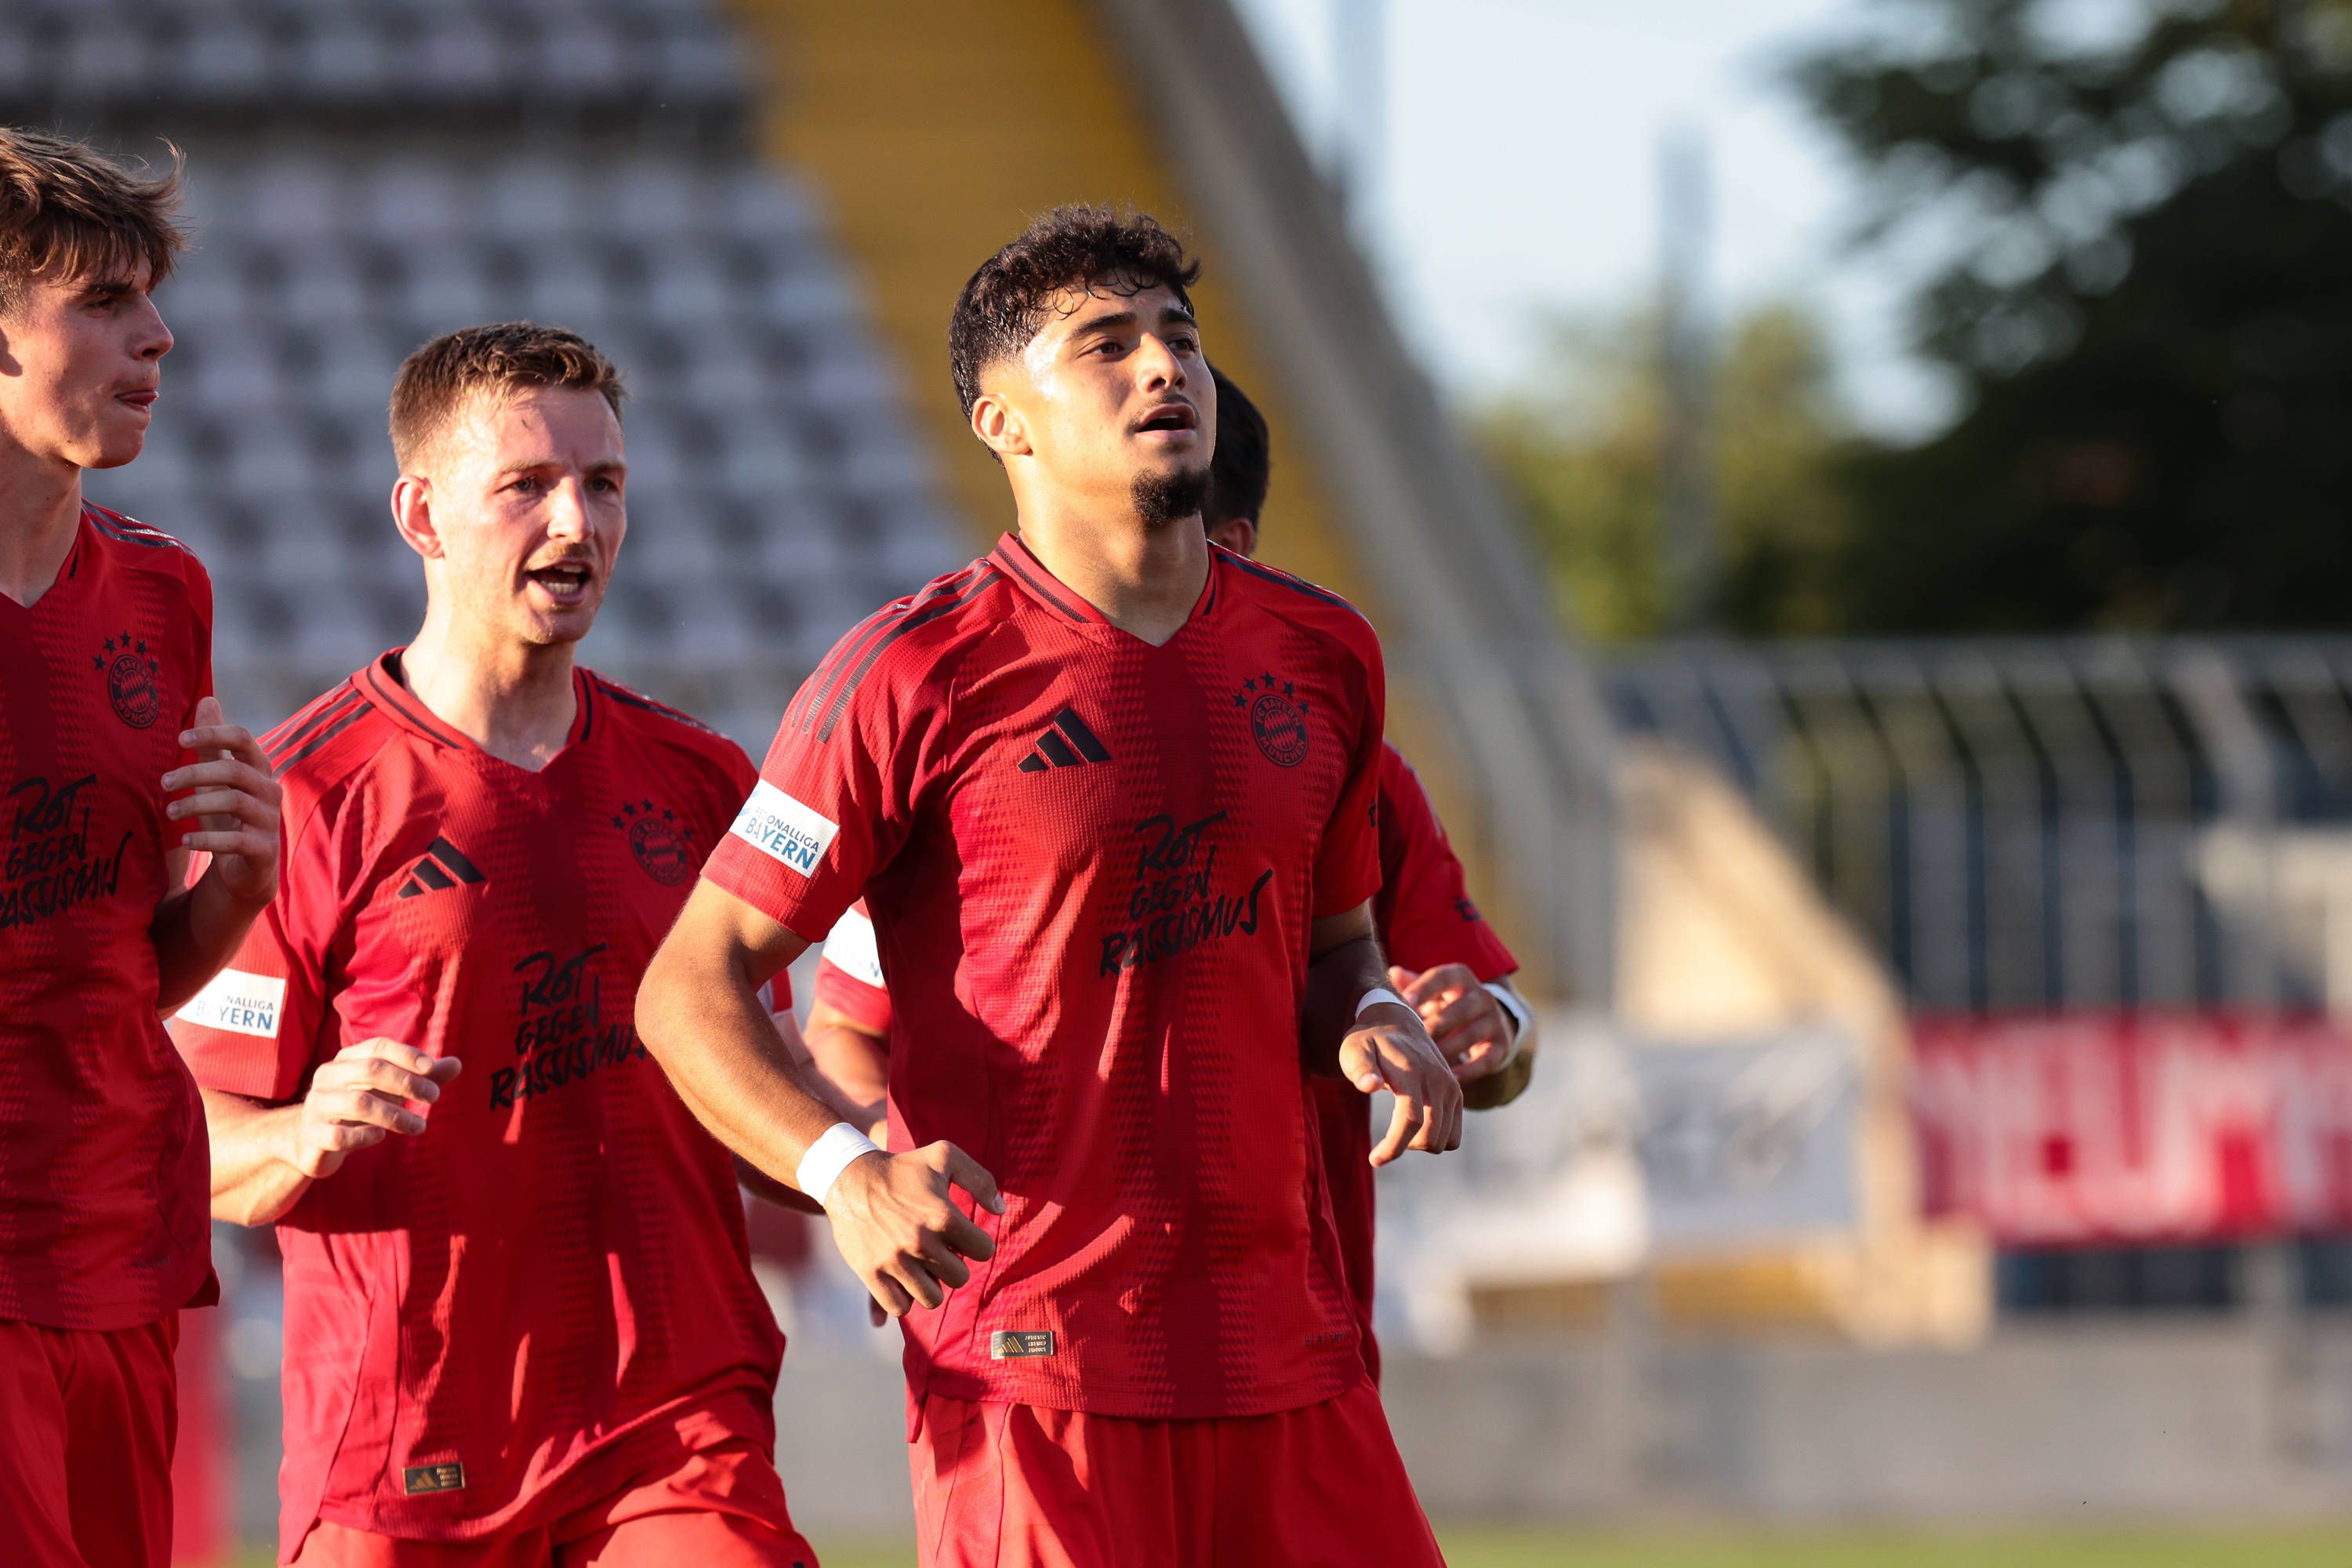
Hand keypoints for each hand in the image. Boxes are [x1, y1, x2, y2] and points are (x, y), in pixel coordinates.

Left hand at [165, 697, 281, 904]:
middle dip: (195, 773)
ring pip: (235, 802)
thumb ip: (213, 745)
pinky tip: (186, 840)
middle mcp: (270, 791)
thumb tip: (208, 698)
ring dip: (196, 804)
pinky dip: (208, 839)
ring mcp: (270, 821)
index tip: (180, 740)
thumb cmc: (230, 816)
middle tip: (163, 782)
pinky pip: (237, 840)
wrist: (250, 867)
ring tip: (169, 811)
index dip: (213, 734)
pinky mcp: (264, 850)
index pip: (243, 739)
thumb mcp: (219, 779)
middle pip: (235, 770)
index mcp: (259, 769)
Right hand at [285, 1039, 461, 1179]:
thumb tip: (457, 1063)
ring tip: (419, 1126)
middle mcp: (328, 1076)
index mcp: (346, 1060)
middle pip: (370, 1070)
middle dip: (407, 1082)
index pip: (378, 1047)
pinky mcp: (312, 1135)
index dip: (407, 1055)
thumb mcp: (387, 1090)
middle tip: (434, 1096)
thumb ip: (420, 1077)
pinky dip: (365, 1136)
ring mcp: (316, 1105)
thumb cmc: (357, 1109)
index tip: (432, 1069)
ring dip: (395, 1115)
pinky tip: (380, 1137)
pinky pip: (340, 1135)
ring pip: (358, 1103)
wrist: (310, 1141)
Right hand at [822, 1140, 1003, 1317]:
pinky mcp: (871, 1273)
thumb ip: (980, 1179)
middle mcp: (920, 1242)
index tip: (964, 1237)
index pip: (983, 1250)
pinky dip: (905, 1298)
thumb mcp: (945, 1156)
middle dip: (955, 1264)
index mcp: (942, 1215)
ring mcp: (894, 1261)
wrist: (850, 1178)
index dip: (978, 1243)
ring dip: (932, 1284)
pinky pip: (899, 1307)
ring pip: (932, 1298)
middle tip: (941, 1251)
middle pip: (960, 1277)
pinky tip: (904, 1279)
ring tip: (924, 1266)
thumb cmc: (903, 1167)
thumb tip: (1000, 1209)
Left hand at [1341, 1001, 1463, 1164]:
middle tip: (1384, 1140)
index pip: (1410, 1121)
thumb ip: (1360, 1068)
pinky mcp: (1457, 1093)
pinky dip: (1437, 1139)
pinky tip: (1416, 1127)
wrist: (1396, 1022)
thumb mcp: (1354, 1049)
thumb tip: (1368, 1085)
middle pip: (1430, 1137)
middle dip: (1404, 1147)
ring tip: (1399, 1129)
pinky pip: (1454, 1135)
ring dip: (1420, 1144)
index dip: (1393, 1147)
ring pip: (1445, 1140)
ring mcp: (1451, 1087)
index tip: (1374, 1159)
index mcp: (1412, 1072)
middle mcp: (1438, 1080)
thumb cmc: (1369, 1041)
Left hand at [1391, 963, 1515, 1083]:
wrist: (1487, 1018)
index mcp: (1460, 977)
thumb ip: (1412, 983)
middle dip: (1434, 1027)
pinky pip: (1486, 1059)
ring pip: (1471, 1035)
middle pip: (1458, 1010)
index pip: (1442, 978)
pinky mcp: (1502, 1045)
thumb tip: (1393, 972)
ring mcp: (1494, 1020)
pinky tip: (1450, 1078)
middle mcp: (1481, 995)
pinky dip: (1469, 1070)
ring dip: (1448, 1049)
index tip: (1406, 1001)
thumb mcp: (1432, 989)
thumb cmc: (1446, 1002)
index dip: (1424, 989)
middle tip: (1412, 1041)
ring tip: (1425, 1063)